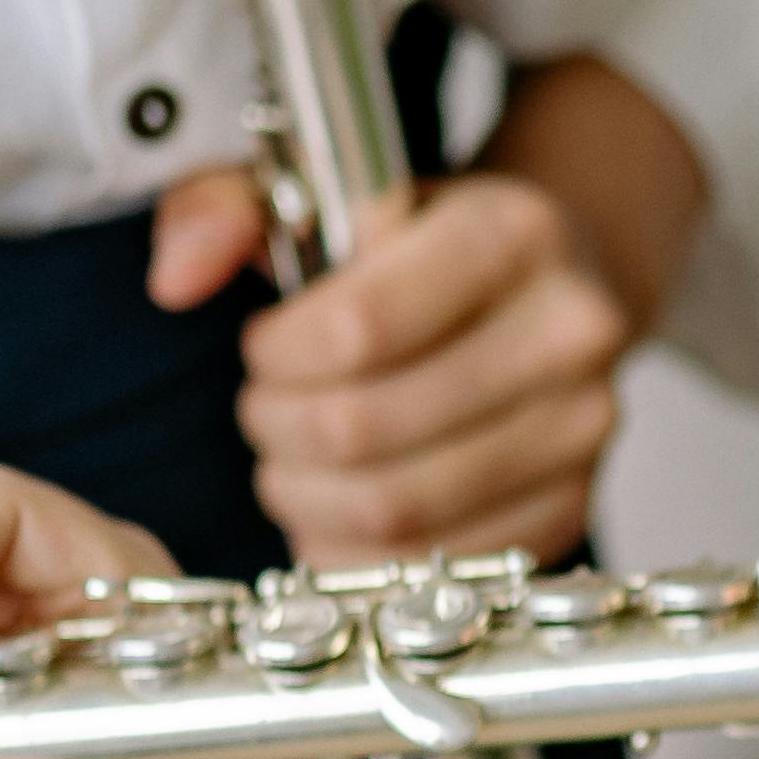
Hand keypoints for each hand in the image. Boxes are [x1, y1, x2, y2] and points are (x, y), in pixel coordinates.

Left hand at [150, 56, 711, 567]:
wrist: (552, 282)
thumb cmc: (424, 246)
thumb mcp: (325, 192)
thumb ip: (227, 208)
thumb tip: (176, 277)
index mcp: (513, 232)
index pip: (360, 328)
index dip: (278, 355)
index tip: (266, 348)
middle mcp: (570, 330)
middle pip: (366, 429)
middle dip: (278, 430)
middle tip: (265, 412)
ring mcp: (582, 428)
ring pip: (395, 509)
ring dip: (306, 498)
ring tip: (292, 462)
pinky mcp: (570, 504)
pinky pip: (434, 566)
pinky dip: (357, 554)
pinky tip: (336, 511)